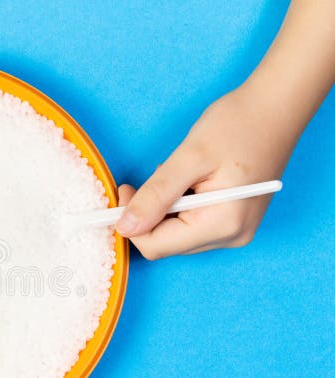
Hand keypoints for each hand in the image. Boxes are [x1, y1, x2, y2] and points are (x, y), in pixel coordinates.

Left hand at [115, 88, 292, 259]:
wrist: (275, 108)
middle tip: (151, 177)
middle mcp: (231, 236)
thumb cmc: (237, 125)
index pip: (156, 246)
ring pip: (176, 235)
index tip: (126, 190)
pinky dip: (179, 206)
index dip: (132, 222)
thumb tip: (125, 227)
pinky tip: (189, 181)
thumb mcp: (188, 158)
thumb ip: (156, 195)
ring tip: (178, 175)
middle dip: (148, 214)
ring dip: (164, 208)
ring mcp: (235, 232)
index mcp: (222, 224)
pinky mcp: (233, 222)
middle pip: (166, 243)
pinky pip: (192, 225)